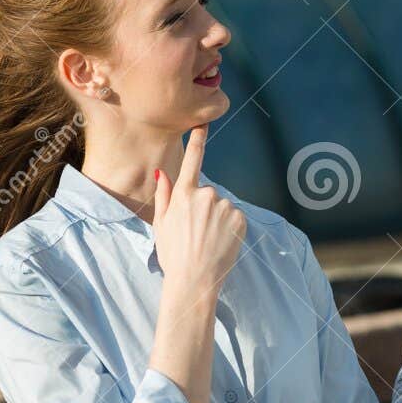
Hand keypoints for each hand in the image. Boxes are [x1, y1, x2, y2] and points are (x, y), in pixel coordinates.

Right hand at [152, 125, 245, 295]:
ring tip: (207, 241)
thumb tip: (164, 173)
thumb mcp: (161, 224)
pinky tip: (220, 242)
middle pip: (207, 193)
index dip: (199, 139)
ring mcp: (224, 207)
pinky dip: (230, 228)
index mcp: (183, 194)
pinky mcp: (240, 219)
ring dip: (217, 219)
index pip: (193, 160)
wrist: (194, 280)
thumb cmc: (173, 255)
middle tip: (195, 233)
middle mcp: (205, 195)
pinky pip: (235, 217)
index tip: (204, 122)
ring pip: (222, 207)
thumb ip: (164, 195)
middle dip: (204, 208)